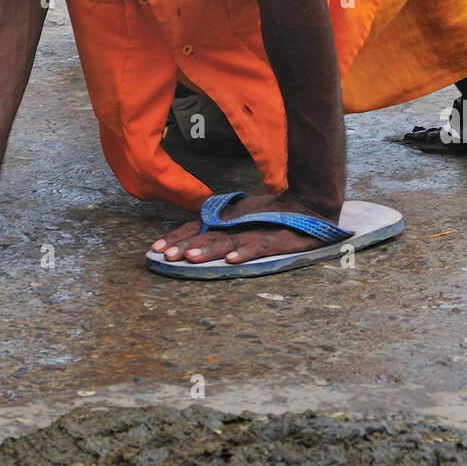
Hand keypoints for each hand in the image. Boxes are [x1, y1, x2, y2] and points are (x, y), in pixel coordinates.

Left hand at [150, 190, 340, 266]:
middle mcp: (238, 224)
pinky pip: (259, 247)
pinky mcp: (277, 239)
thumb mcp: (241, 219)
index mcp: (227, 219)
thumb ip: (219, 229)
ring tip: (190, 259)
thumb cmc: (272, 215)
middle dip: (185, 245)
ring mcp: (257, 231)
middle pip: (207, 235)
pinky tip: (231, 261)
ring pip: (228, 242)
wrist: (310, 205)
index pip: (196, 226)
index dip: (177, 237)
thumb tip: (191, 242)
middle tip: (166, 256)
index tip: (156, 249)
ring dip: (209, 250)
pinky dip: (245, 253)